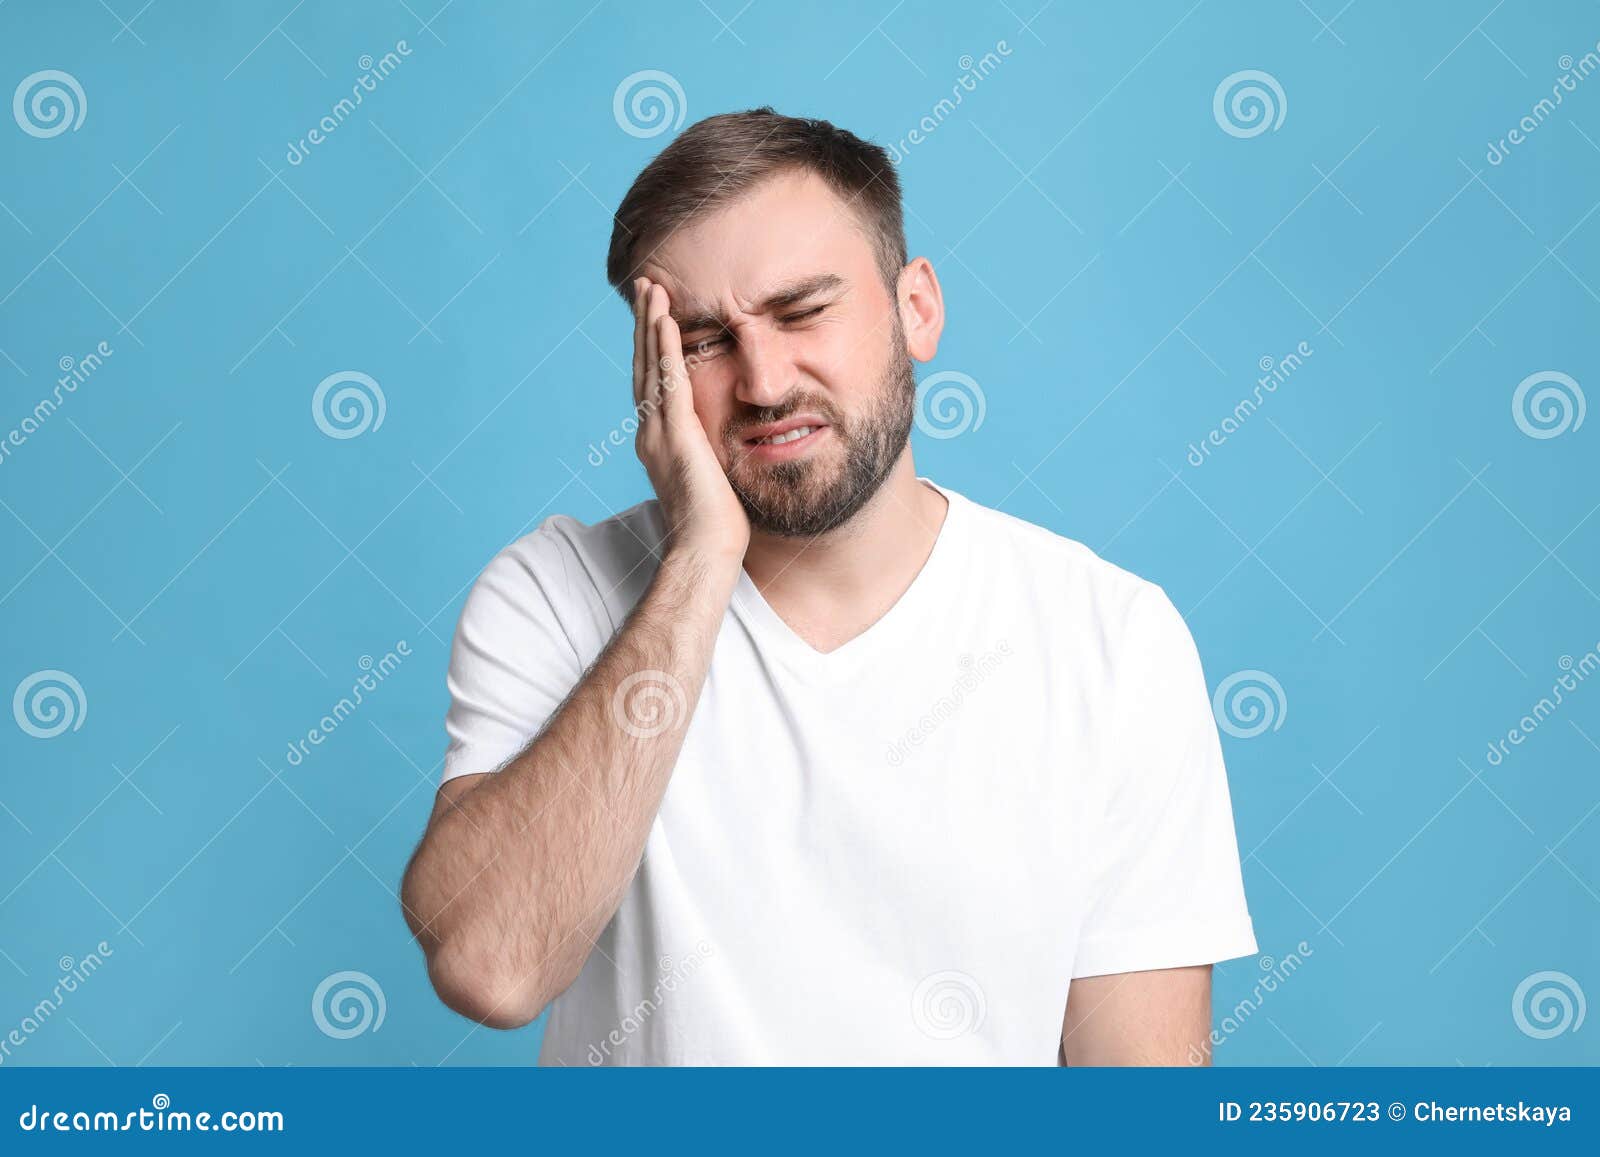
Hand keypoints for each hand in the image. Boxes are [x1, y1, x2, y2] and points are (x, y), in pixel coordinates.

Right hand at [632, 278, 750, 567]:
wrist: (705, 549)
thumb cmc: (715, 525)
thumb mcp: (710, 478)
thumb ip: (707, 455)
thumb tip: (720, 448)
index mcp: (658, 441)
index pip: (653, 383)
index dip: (652, 347)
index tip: (655, 315)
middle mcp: (651, 432)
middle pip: (645, 366)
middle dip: (645, 325)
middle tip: (646, 286)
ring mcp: (660, 432)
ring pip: (652, 366)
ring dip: (651, 325)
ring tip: (653, 289)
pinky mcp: (677, 435)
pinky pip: (670, 382)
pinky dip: (666, 349)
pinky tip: (666, 321)